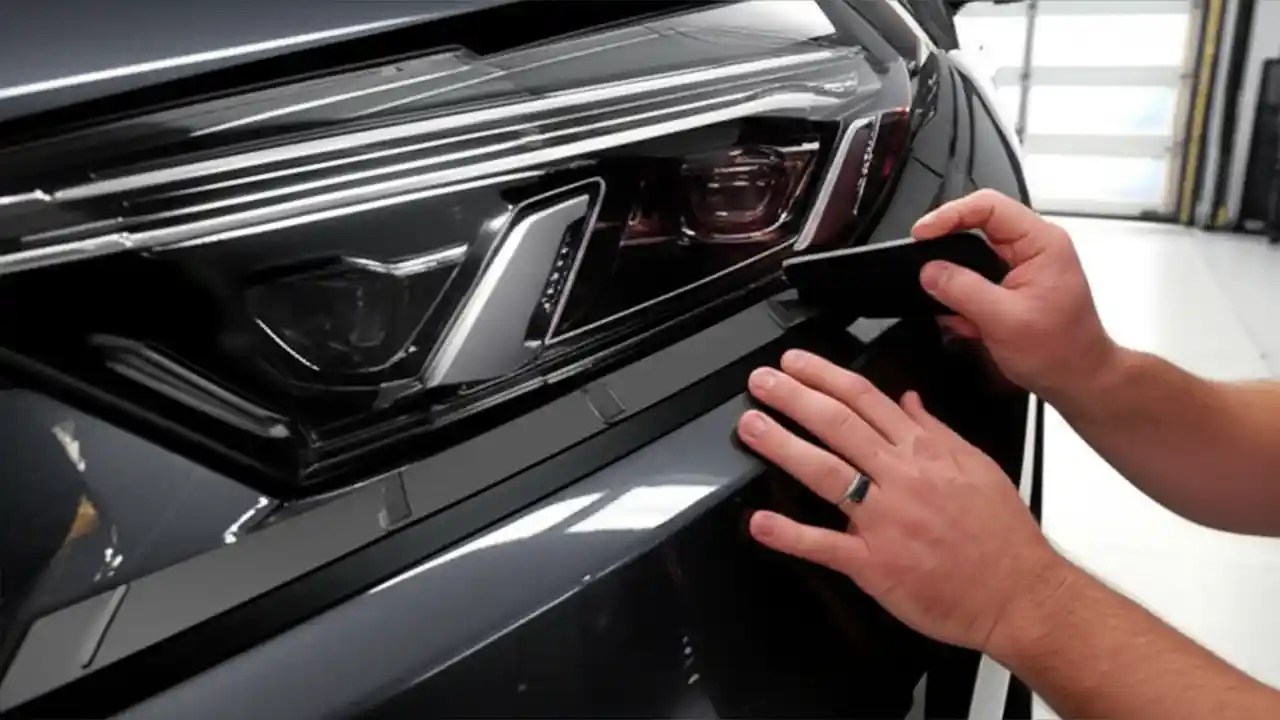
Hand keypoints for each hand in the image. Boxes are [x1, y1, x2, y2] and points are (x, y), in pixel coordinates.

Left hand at [738, 349, 1070, 652]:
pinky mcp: (876, 564)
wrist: (1021, 593)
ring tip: (751, 426)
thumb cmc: (1001, 535)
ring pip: (826, 472)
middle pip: (838, 425)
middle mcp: (902, 479)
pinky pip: (826, 545)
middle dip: (794, 398)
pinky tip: (761, 521)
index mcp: (924, 452)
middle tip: (760, 382)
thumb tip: (908, 400)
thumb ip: (935, 430)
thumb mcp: (976, 466)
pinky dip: (790, 534)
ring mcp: (886, 521)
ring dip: (783, 446)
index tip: (795, 363)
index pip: (865, 399)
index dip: (824, 376)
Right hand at [913, 189, 1117, 403]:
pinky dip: (962, 293)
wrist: (1079, 380)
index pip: (988, 207)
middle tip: (921, 255)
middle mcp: (1033, 247)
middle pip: (979, 223)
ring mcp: (1023, 265)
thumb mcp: (1004, 320)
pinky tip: (960, 317)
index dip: (950, 215)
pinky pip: (977, 275)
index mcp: (1041, 243)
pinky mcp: (1012, 284)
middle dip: (946, 242)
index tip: (923, 233)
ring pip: (974, 252)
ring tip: (938, 291)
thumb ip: (962, 291)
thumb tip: (929, 271)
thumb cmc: (1061, 351)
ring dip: (954, 272)